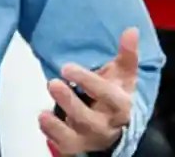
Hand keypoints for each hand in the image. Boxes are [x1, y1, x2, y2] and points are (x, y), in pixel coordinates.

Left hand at [39, 27, 138, 155]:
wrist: (116, 126)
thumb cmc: (116, 94)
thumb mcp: (123, 75)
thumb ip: (127, 54)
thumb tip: (131, 30)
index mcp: (120, 106)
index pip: (107, 96)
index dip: (88, 81)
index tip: (66, 67)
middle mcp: (107, 126)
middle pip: (89, 119)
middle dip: (69, 103)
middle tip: (53, 83)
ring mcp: (91, 138)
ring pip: (75, 137)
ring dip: (57, 125)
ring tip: (43, 112)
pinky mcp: (77, 146)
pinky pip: (64, 146)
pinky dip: (52, 135)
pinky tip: (43, 119)